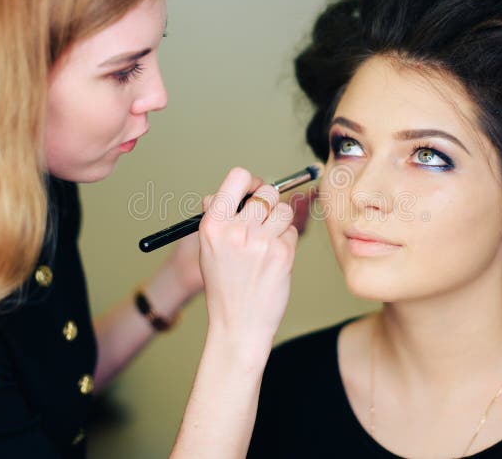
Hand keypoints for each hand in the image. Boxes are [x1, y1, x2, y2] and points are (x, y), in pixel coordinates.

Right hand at [161, 184, 315, 302]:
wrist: (238, 324)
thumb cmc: (225, 286)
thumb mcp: (209, 248)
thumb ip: (219, 216)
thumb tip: (239, 187)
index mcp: (213, 224)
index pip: (238, 177)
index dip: (250, 181)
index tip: (254, 191)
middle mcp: (235, 229)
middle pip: (266, 191)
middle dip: (268, 203)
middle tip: (264, 221)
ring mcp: (260, 241)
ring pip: (284, 210)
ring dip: (280, 223)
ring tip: (267, 244)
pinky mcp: (282, 253)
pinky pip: (292, 232)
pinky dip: (286, 242)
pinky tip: (273, 260)